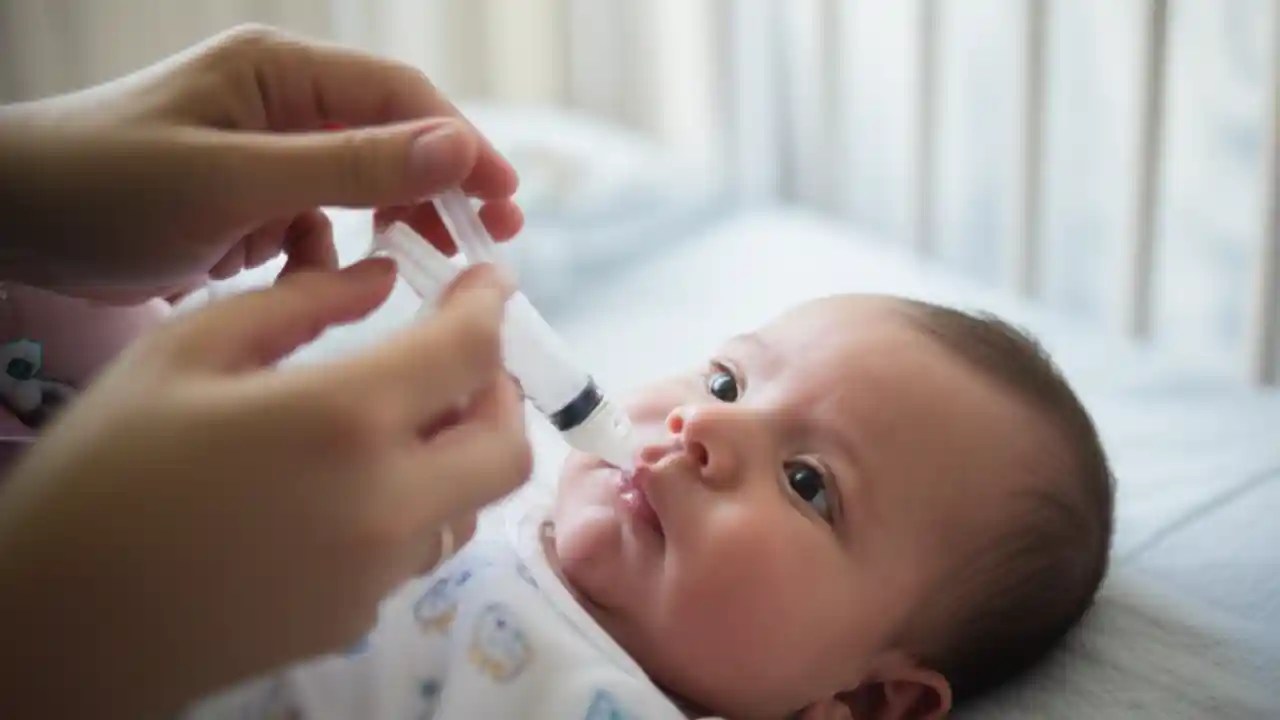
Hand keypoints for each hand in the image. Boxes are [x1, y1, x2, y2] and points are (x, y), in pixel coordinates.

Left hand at [0, 24, 522, 300]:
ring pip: (359, 186)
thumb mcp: (235, 180)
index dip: (462, 144)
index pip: (399, 96)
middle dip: (439, 188)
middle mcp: (280, 104)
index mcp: (278, 72)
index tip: (508, 200)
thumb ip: (348, 164)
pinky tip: (315, 282)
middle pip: (390, 139)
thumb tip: (457, 148)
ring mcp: (264, 154)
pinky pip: (314, 226)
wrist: (11, 225)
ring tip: (422, 265)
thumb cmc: (108, 189)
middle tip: (489, 242)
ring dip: (388, 223)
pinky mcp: (247, 202)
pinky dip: (324, 257)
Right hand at [0, 259, 531, 718]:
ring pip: (469, 505)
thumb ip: (297, 305)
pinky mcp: (356, 619)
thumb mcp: (184, 353)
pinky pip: (417, 550)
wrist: (59, 623)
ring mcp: (378, 575)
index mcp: (345, 421)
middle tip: (457, 360)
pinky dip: (413, 505)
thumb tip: (380, 279)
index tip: (485, 284)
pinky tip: (349, 487)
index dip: (489, 307)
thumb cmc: (104, 470)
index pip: (470, 353)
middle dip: (501, 392)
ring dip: (460, 454)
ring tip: (401, 421)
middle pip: (508, 448)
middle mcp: (388, 504)